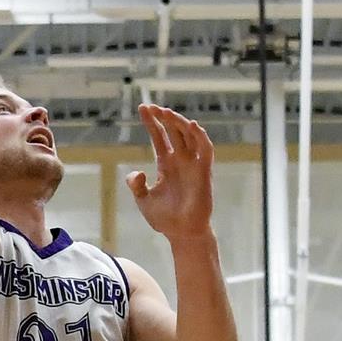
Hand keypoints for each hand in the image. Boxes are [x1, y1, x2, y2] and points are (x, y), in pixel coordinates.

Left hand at [126, 104, 214, 242]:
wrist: (182, 233)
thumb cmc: (165, 218)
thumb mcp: (143, 200)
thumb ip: (136, 185)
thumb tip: (137, 172)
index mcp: (166, 164)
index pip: (159, 137)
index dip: (151, 122)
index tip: (142, 108)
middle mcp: (181, 160)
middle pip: (173, 131)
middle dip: (163, 118)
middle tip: (151, 107)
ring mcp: (193, 165)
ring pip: (189, 136)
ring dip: (179, 123)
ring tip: (166, 113)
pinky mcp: (204, 172)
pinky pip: (206, 150)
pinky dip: (200, 137)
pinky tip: (192, 125)